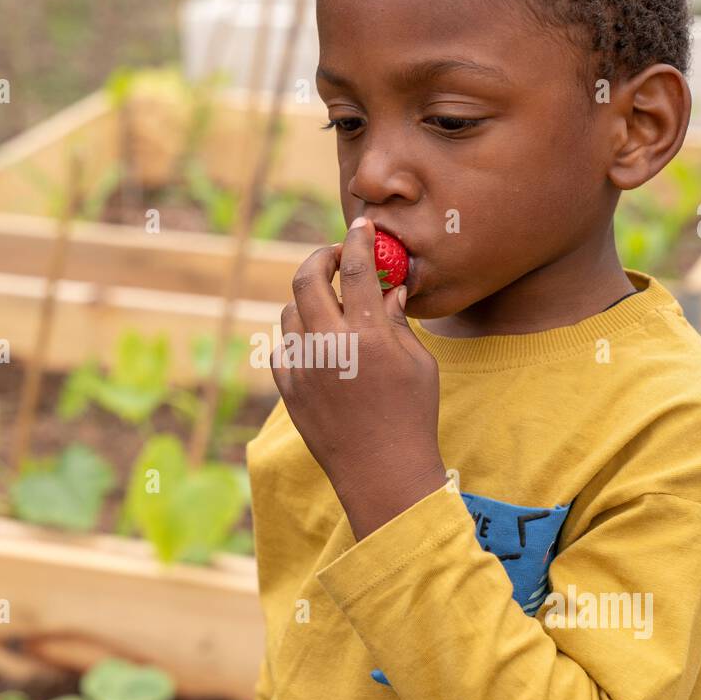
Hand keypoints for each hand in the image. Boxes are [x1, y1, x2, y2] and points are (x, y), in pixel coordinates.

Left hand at [270, 216, 444, 540]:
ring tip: (330, 304)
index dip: (358, 239)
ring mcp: (303, 368)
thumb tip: (387, 287)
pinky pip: (282, 347)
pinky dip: (298, 336)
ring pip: (290, 311)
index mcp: (367, 336)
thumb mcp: (418, 363)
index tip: (361, 226)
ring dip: (309, 298)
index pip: (357, 268)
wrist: (383, 473)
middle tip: (335, 258)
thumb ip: (396, 319)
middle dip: (320, 258)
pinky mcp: (289, 390)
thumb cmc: (412, 417)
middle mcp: (329, 346)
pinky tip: (317, 341)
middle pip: (306, 278)